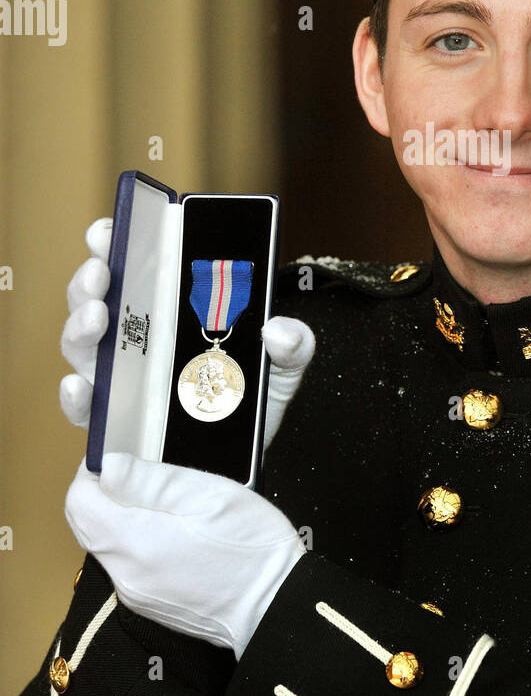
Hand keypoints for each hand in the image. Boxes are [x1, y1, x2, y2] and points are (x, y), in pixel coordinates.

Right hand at [59, 218, 314, 446]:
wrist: (240, 466)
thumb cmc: (251, 405)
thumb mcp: (280, 368)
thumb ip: (292, 346)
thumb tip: (280, 329)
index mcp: (169, 311)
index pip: (134, 266)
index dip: (114, 242)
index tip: (109, 228)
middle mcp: (136, 340)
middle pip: (97, 300)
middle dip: (90, 280)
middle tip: (101, 271)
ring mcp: (119, 381)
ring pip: (84, 348)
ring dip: (80, 327)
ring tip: (97, 316)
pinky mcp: (110, 426)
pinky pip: (84, 409)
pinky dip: (74, 397)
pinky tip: (80, 387)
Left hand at [66, 452, 304, 656]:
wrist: (274, 607)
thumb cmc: (249, 544)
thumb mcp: (207, 495)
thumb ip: (151, 481)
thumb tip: (107, 466)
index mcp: (133, 540)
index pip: (78, 500)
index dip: (92, 471)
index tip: (122, 457)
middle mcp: (122, 572)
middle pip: (84, 525)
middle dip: (100, 494)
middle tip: (140, 474)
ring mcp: (133, 594)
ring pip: (104, 546)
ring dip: (117, 519)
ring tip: (162, 503)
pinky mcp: (147, 606)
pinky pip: (123, 566)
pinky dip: (132, 543)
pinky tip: (171, 534)